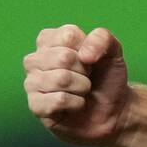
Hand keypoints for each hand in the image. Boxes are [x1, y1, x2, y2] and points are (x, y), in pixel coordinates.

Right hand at [23, 24, 133, 146]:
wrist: (113, 110)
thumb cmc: (107, 77)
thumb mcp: (112, 51)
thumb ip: (102, 38)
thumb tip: (83, 55)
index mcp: (49, 40)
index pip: (68, 36)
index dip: (87, 50)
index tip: (89, 60)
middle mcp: (35, 60)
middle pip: (64, 58)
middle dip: (85, 71)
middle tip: (87, 78)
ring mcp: (32, 83)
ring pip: (61, 79)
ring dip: (82, 87)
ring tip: (82, 91)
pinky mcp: (36, 106)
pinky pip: (58, 101)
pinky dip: (76, 104)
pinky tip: (76, 105)